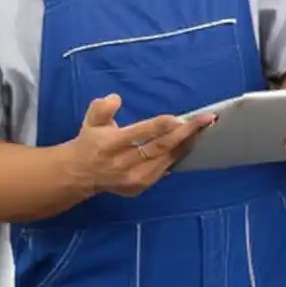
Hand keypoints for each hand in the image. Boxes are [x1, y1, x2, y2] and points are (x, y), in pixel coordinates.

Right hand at [67, 94, 213, 196]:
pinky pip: (163, 171)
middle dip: (184, 134)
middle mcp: (123, 164)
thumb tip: (116, 98)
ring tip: (203, 131)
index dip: (161, 126)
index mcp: (110, 144)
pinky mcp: (138, 187)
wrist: (80, 175)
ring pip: (165, 161)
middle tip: (205, 121)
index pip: (140, 134)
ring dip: (185, 145)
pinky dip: (176, 157)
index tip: (180, 118)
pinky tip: (189, 145)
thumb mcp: (90, 120)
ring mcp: (132, 179)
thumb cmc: (90, 142)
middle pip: (158, 148)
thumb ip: (102, 108)